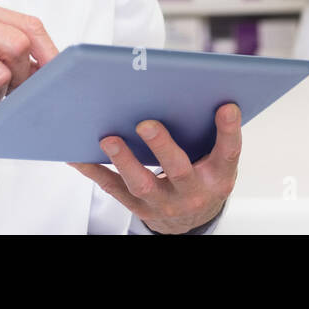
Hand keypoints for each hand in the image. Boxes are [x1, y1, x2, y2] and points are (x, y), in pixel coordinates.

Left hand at [68, 103, 240, 234]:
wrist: (191, 218)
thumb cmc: (203, 175)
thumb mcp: (218, 158)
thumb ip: (214, 131)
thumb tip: (202, 90)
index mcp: (219, 175)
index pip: (228, 152)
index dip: (228, 130)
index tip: (226, 106)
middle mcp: (193, 192)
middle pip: (179, 170)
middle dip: (162, 147)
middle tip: (146, 124)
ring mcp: (164, 203)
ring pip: (143, 185)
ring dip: (124, 161)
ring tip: (109, 138)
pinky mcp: (140, 208)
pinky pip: (114, 189)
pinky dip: (95, 171)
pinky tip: (79, 155)